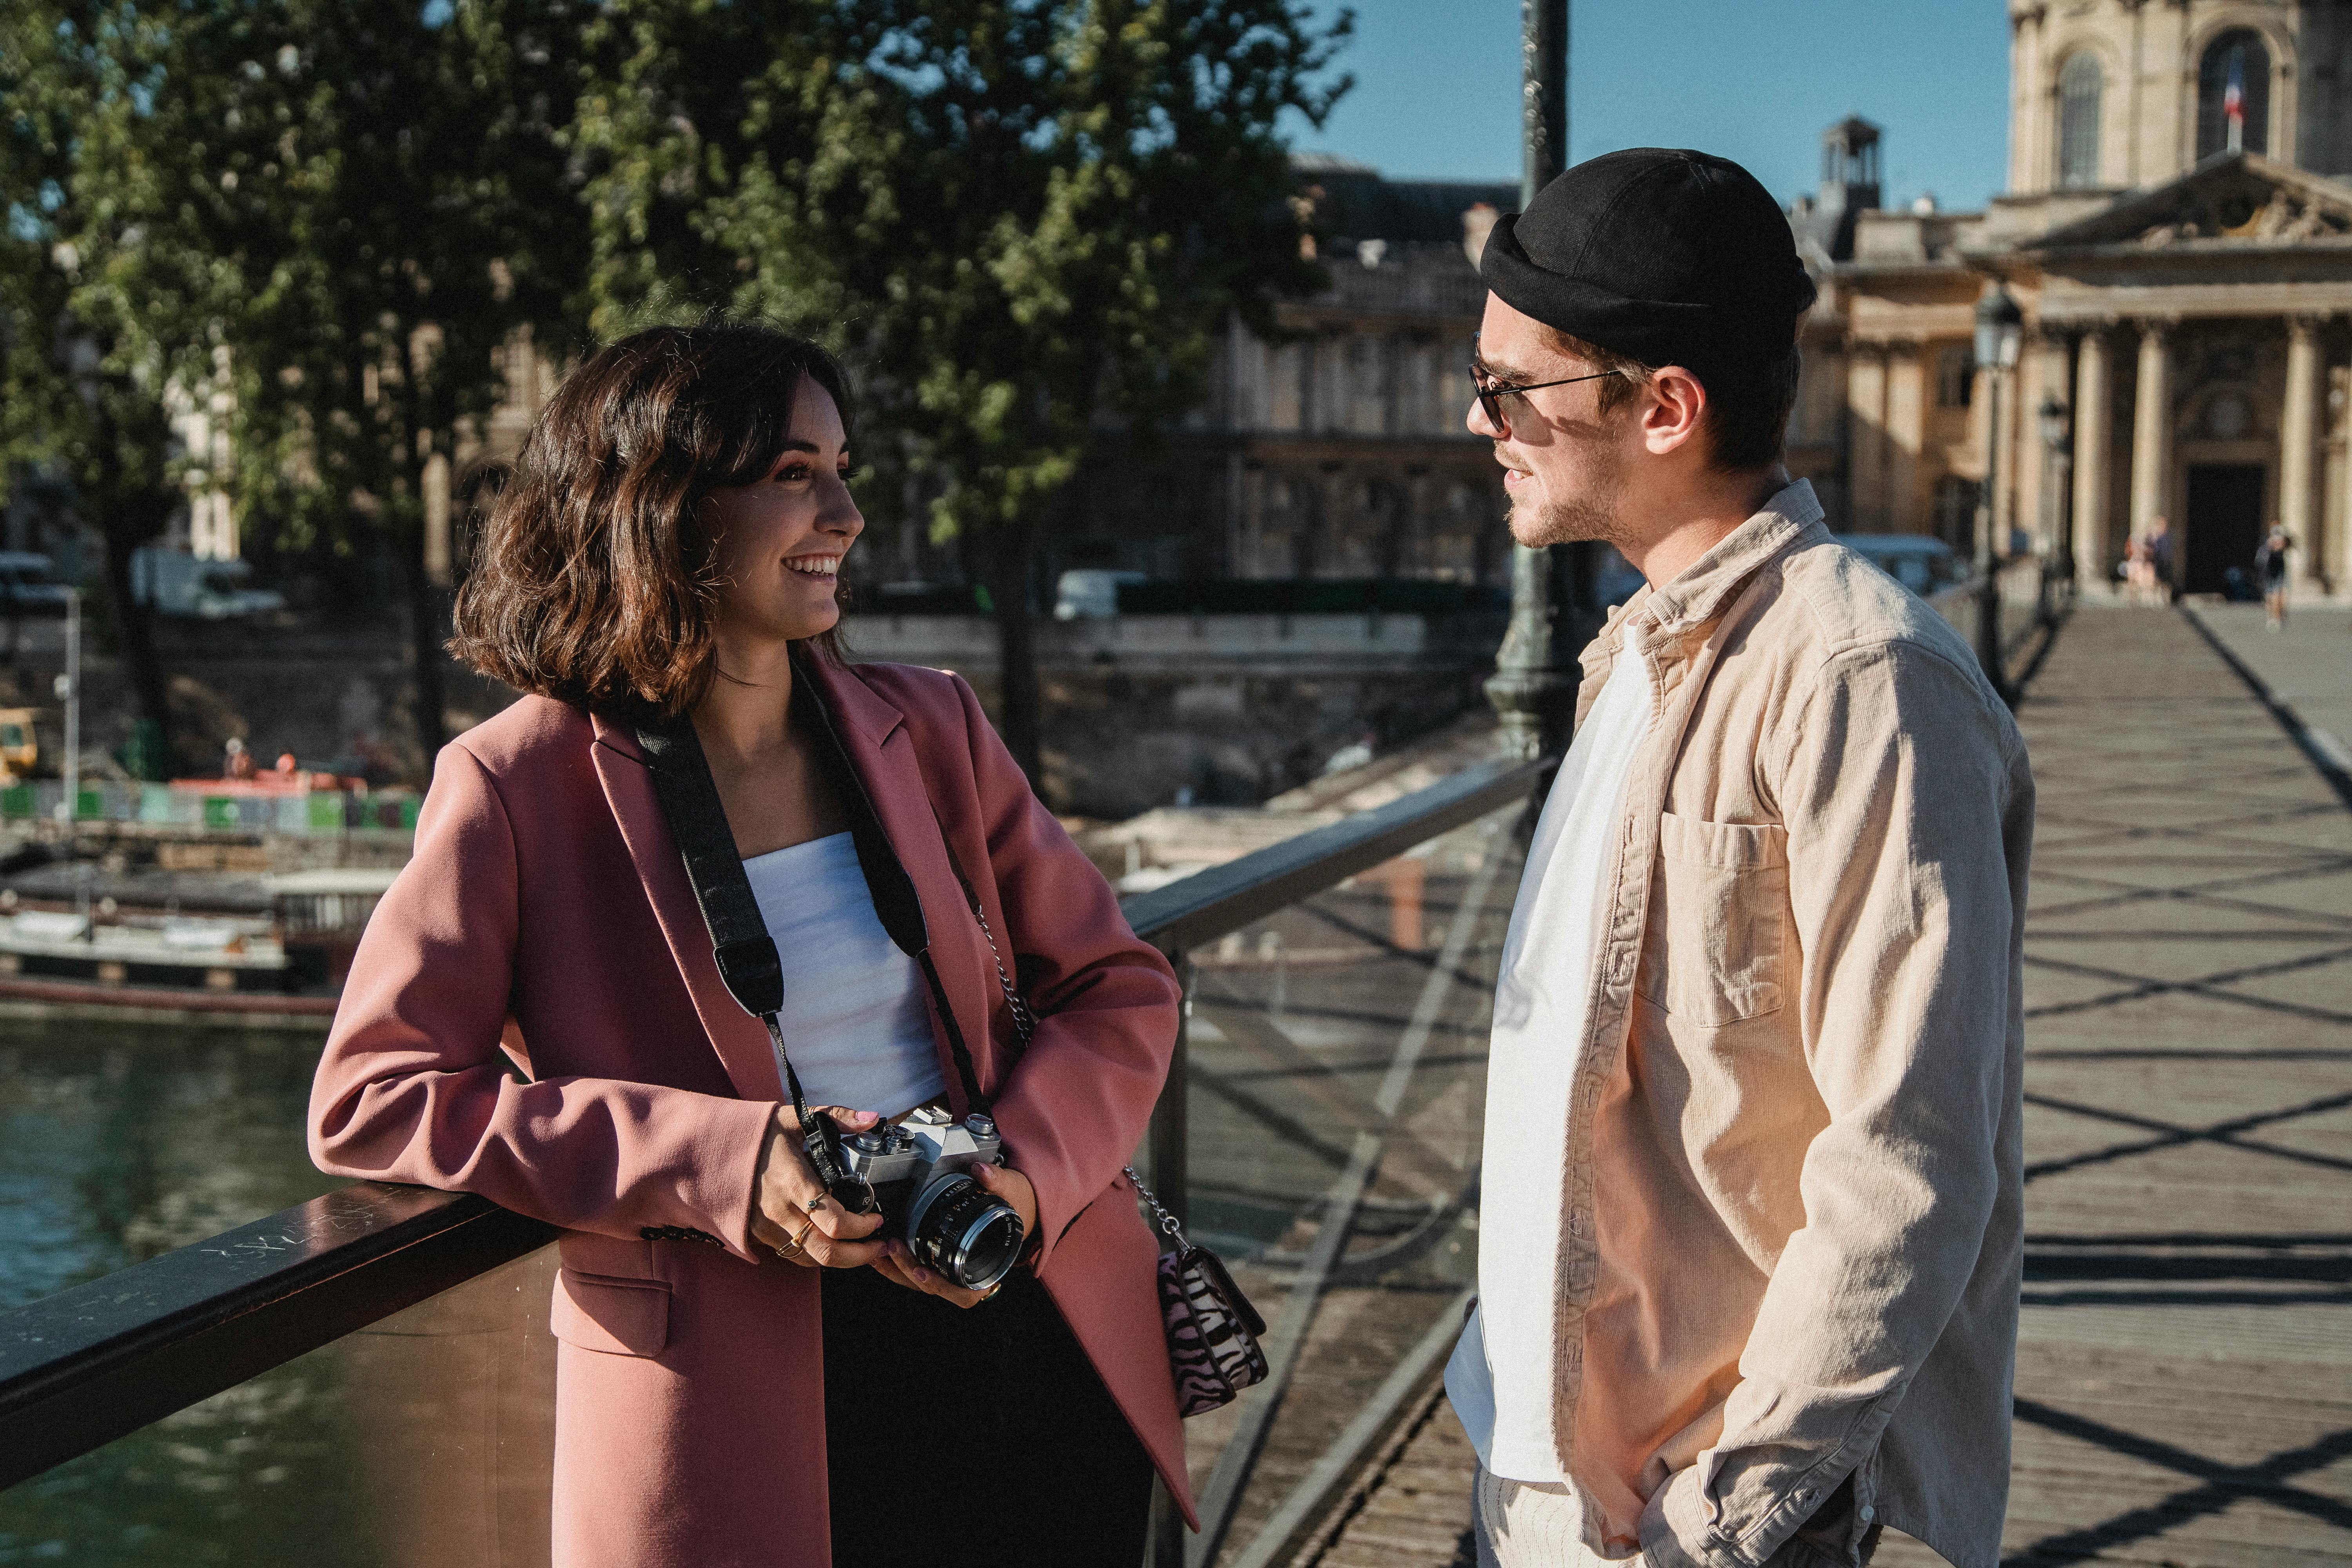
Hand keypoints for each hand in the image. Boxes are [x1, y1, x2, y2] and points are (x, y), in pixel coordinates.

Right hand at [752, 1105, 886, 1267]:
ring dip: (841, 1261)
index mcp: (793, 1183)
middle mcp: (779, 1211)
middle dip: (860, 1256)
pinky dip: (816, 1255)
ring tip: (864, 1250)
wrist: (711, 1148)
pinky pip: (793, 1254)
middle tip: (880, 1247)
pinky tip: (833, 1245)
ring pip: (810, 1259)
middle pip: (826, 1252)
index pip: (835, 1223)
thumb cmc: (757, 1133)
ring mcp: (766, 1227)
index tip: (878, 1220)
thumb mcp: (796, 1119)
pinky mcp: (758, 1234)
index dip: (863, 1228)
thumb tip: (872, 1119)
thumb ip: (838, 1117)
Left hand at [869, 1161, 1038, 1308]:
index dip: (941, 1287)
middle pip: (933, 1288)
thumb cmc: (1015, 1203)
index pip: (964, 1293)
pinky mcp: (939, 1260)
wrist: (1016, 1201)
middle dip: (907, 1271)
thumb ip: (997, 1180)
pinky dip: (896, 1263)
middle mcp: (968, 1275)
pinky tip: (879, 1249)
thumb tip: (981, 1171)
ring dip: (895, 1270)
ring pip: (919, 1282)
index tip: (921, 1272)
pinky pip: (916, 1269)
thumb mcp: (1012, 1191)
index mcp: (989, 1269)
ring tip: (875, 1251)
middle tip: (891, 1246)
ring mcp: (951, 1270)